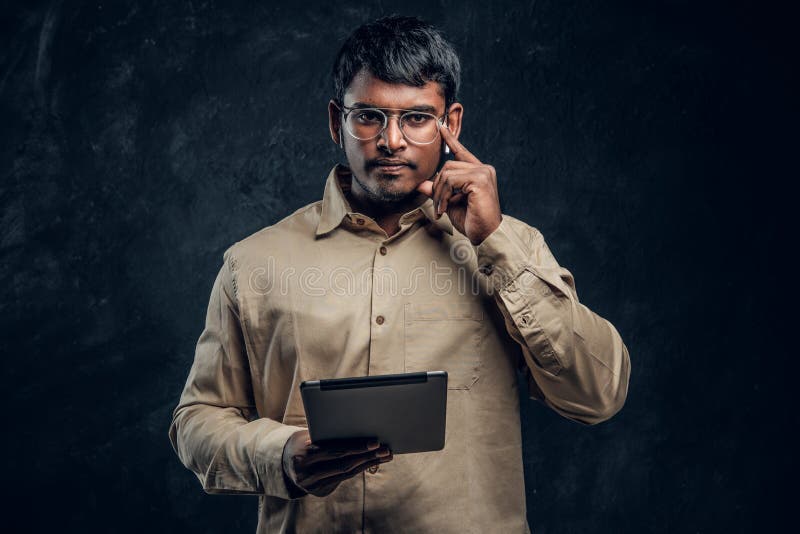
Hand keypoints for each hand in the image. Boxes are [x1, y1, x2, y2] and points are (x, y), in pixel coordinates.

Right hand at [281, 429, 392, 496]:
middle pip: (343, 464)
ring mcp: (312, 484)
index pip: (335, 450)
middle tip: (386, 449)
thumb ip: (329, 435)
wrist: (283, 459)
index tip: (375, 441)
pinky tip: (372, 462)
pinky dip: (359, 469)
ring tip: (385, 455)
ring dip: (368, 463)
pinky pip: (343, 478)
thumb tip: (361, 429)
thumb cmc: (302, 440)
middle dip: (367, 456)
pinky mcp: (318, 491)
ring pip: (346, 473)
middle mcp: (306, 472)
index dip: (356, 446)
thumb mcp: (310, 434)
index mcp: (303, 453)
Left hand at [416, 123, 501, 245]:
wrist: (485, 235)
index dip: (450, 140)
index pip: (461, 152)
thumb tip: (421, 183)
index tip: (441, 128)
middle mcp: (483, 169)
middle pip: (447, 166)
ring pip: (447, 173)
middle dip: (437, 186)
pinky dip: (443, 196)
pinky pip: (451, 181)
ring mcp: (483, 172)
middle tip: (438, 206)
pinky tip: (445, 208)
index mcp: (478, 173)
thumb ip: (437, 191)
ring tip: (441, 209)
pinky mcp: (480, 179)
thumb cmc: (472, 221)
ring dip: (439, 193)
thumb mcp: (449, 204)